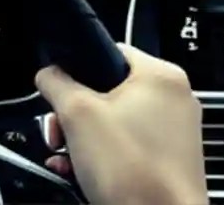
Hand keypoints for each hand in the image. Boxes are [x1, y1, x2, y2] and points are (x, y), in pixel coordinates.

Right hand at [35, 44, 207, 204]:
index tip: (60, 93)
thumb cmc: (133, 172)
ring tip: (69, 157)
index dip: (76, 70)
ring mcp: (175, 133)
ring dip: (84, 138)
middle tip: (61, 132)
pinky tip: (82, 172)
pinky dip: (102, 156)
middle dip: (75, 114)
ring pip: (114, 121)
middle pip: (108, 90)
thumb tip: (48, 74)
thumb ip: (56, 82)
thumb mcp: (77, 114)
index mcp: (162, 76)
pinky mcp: (169, 160)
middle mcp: (175, 100)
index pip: (108, 51)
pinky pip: (127, 146)